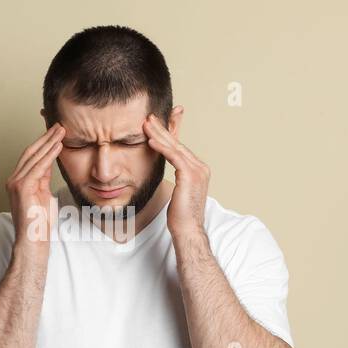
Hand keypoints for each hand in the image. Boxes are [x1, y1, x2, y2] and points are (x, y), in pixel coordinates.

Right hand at [6, 124, 63, 246]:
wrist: (32, 240)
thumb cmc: (39, 223)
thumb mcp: (43, 195)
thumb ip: (43, 179)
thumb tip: (48, 164)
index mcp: (18, 180)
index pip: (31, 156)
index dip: (43, 142)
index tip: (55, 133)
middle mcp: (13, 179)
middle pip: (30, 152)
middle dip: (45, 137)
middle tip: (59, 126)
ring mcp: (16, 183)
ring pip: (34, 157)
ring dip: (49, 142)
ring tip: (61, 132)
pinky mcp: (22, 188)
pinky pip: (37, 167)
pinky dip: (48, 155)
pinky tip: (57, 147)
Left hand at [143, 110, 209, 236]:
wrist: (188, 229)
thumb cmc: (180, 214)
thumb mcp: (179, 189)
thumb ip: (177, 176)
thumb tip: (169, 170)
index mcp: (199, 169)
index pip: (179, 148)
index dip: (166, 135)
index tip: (153, 125)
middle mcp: (201, 168)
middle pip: (177, 144)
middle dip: (162, 129)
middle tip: (149, 117)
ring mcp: (198, 171)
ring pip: (175, 148)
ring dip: (159, 134)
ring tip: (146, 124)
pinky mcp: (190, 176)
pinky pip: (174, 157)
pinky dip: (162, 148)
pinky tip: (151, 141)